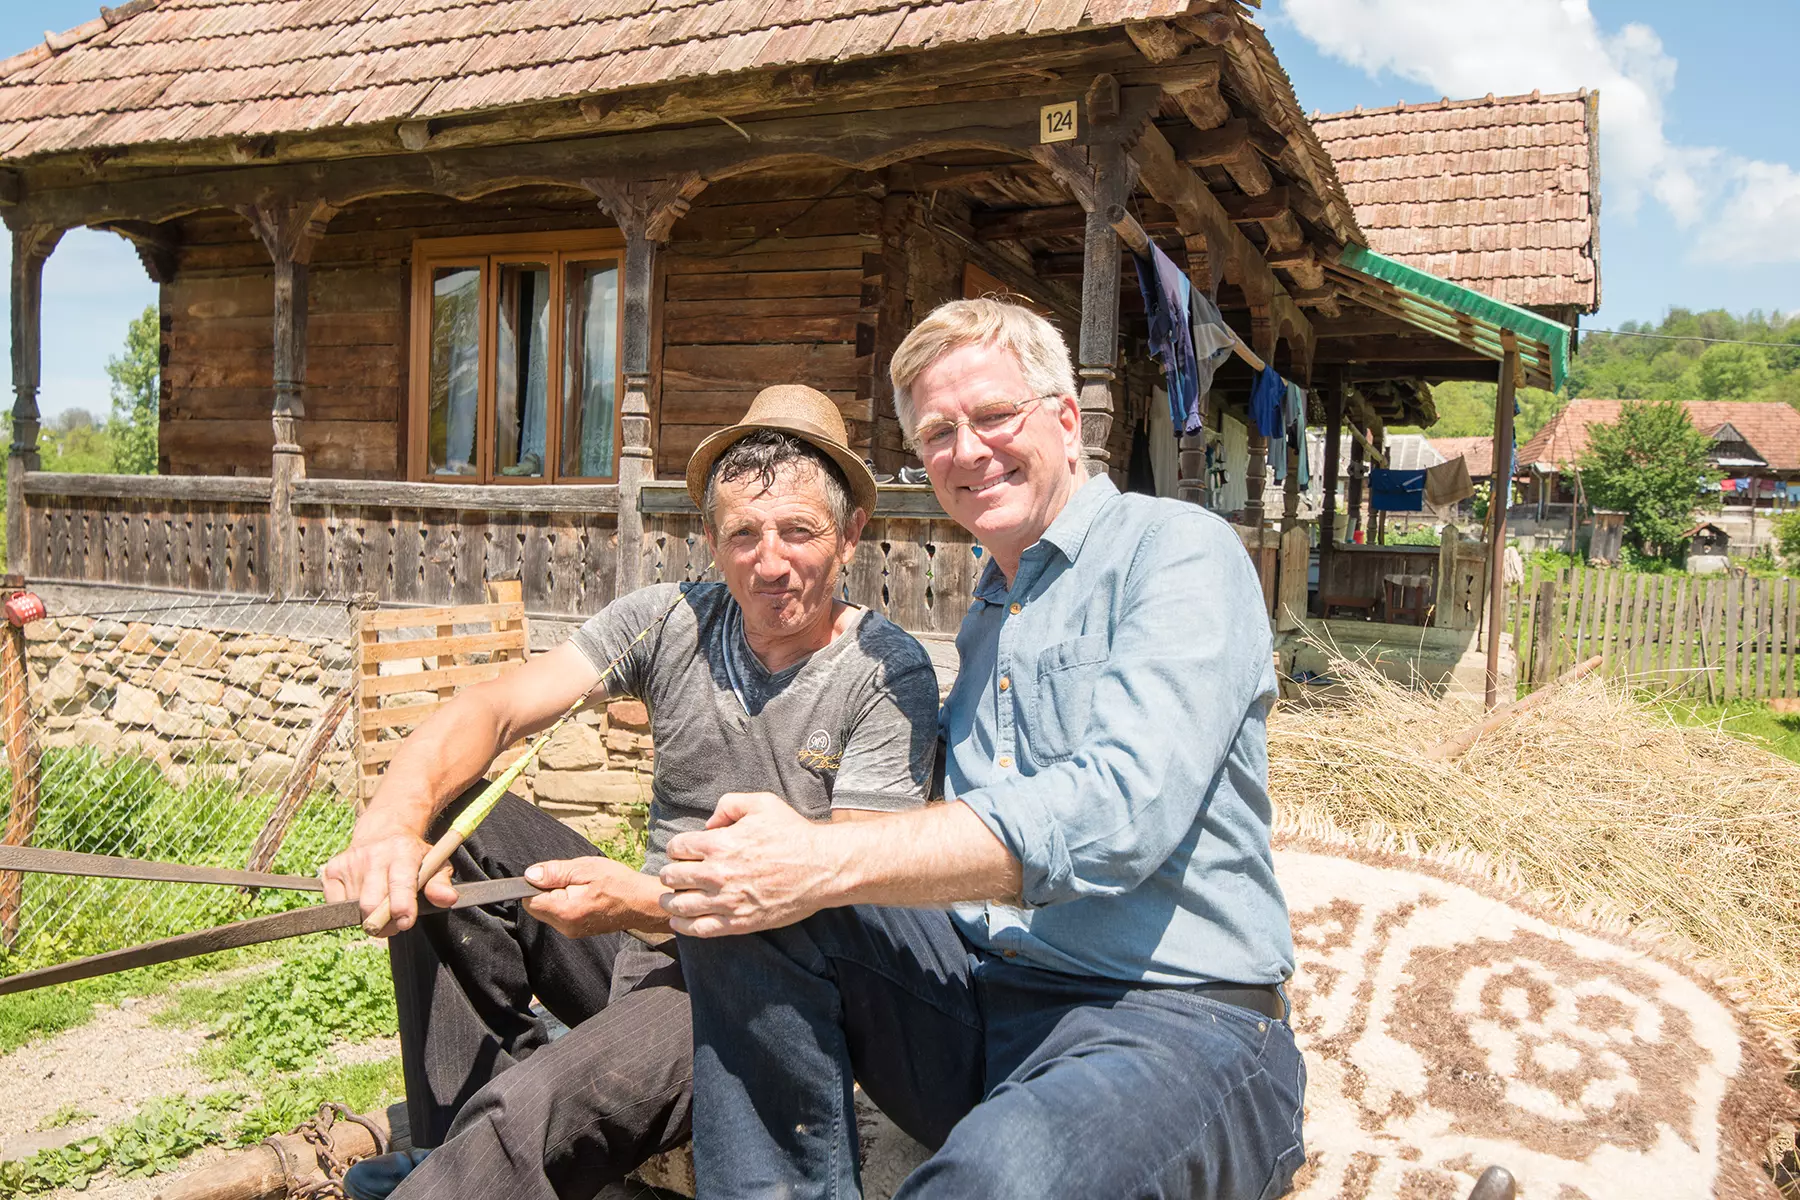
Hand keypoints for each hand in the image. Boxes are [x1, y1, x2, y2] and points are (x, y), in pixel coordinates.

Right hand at [321, 823, 455, 937]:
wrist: (384, 831)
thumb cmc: (413, 856)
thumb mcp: (435, 864)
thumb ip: (441, 884)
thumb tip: (447, 898)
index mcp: (403, 852)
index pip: (400, 884)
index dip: (402, 908)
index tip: (405, 922)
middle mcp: (374, 854)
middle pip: (371, 904)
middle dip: (384, 923)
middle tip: (394, 922)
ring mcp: (350, 861)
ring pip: (355, 908)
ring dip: (369, 916)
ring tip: (381, 904)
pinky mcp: (332, 869)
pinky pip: (337, 904)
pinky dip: (350, 908)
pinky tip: (363, 894)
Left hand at [521, 856, 662, 937]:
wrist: (642, 903)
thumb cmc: (619, 884)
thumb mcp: (587, 869)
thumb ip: (555, 872)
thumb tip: (530, 875)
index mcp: (566, 911)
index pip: (529, 900)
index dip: (536, 884)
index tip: (553, 875)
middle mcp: (565, 926)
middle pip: (536, 906)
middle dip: (546, 890)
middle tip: (571, 879)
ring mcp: (571, 931)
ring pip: (547, 910)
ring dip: (556, 896)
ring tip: (580, 886)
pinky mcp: (576, 931)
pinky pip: (558, 915)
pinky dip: (565, 902)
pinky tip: (583, 894)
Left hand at [658, 793, 839, 936]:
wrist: (821, 868)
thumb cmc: (793, 834)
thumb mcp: (762, 803)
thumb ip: (729, 805)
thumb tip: (709, 824)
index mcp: (719, 843)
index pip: (677, 848)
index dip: (676, 849)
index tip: (682, 853)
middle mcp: (717, 873)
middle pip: (672, 877)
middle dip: (669, 874)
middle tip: (672, 876)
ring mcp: (726, 901)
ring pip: (680, 905)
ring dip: (670, 902)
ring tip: (670, 900)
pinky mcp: (738, 923)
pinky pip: (700, 929)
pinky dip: (683, 926)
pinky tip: (679, 921)